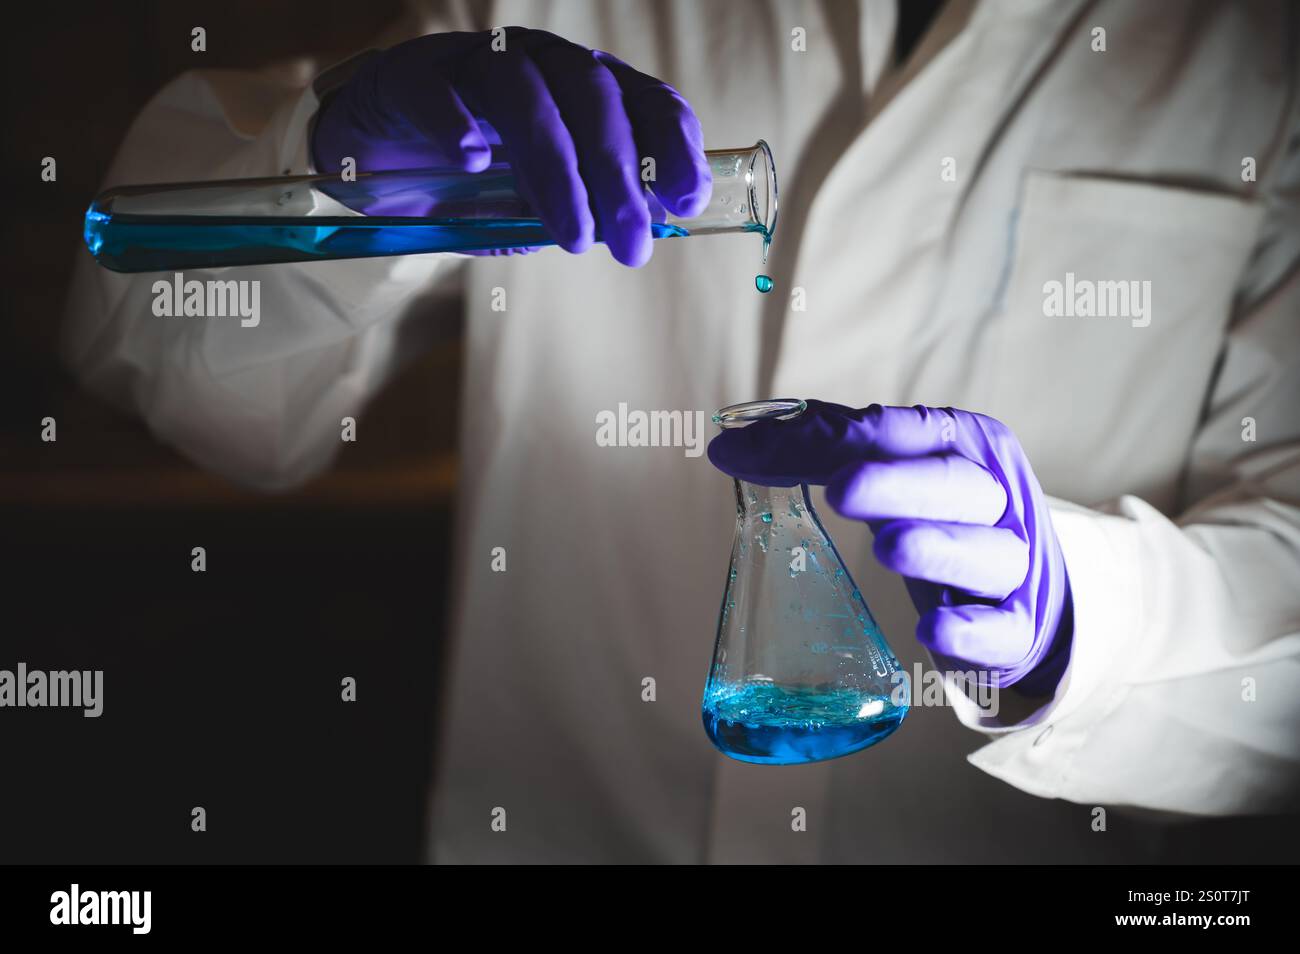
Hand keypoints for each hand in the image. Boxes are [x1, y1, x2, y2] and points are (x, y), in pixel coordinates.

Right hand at [311, 28, 711, 265]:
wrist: (378, 152)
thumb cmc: (473, 176)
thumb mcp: (536, 203)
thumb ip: (575, 212)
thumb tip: (622, 235)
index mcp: (582, 87)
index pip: (643, 100)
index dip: (672, 145)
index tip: (687, 200)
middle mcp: (539, 63)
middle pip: (593, 100)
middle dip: (620, 177)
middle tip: (631, 244)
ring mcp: (476, 63)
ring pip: (527, 97)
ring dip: (557, 170)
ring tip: (572, 236)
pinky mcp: (412, 75)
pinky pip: (438, 91)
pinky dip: (456, 122)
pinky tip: (472, 164)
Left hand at [708, 401, 1072, 690]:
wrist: (1018, 591)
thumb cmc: (939, 517)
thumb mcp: (891, 475)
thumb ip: (818, 453)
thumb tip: (727, 448)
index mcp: (966, 445)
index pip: (901, 431)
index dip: (834, 438)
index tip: (759, 451)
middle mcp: (997, 497)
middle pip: (954, 483)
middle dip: (898, 484)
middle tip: (841, 489)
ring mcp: (1012, 566)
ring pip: (986, 552)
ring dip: (939, 548)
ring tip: (889, 547)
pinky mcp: (1016, 629)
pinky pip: (1000, 630)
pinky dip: (970, 629)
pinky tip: (933, 629)